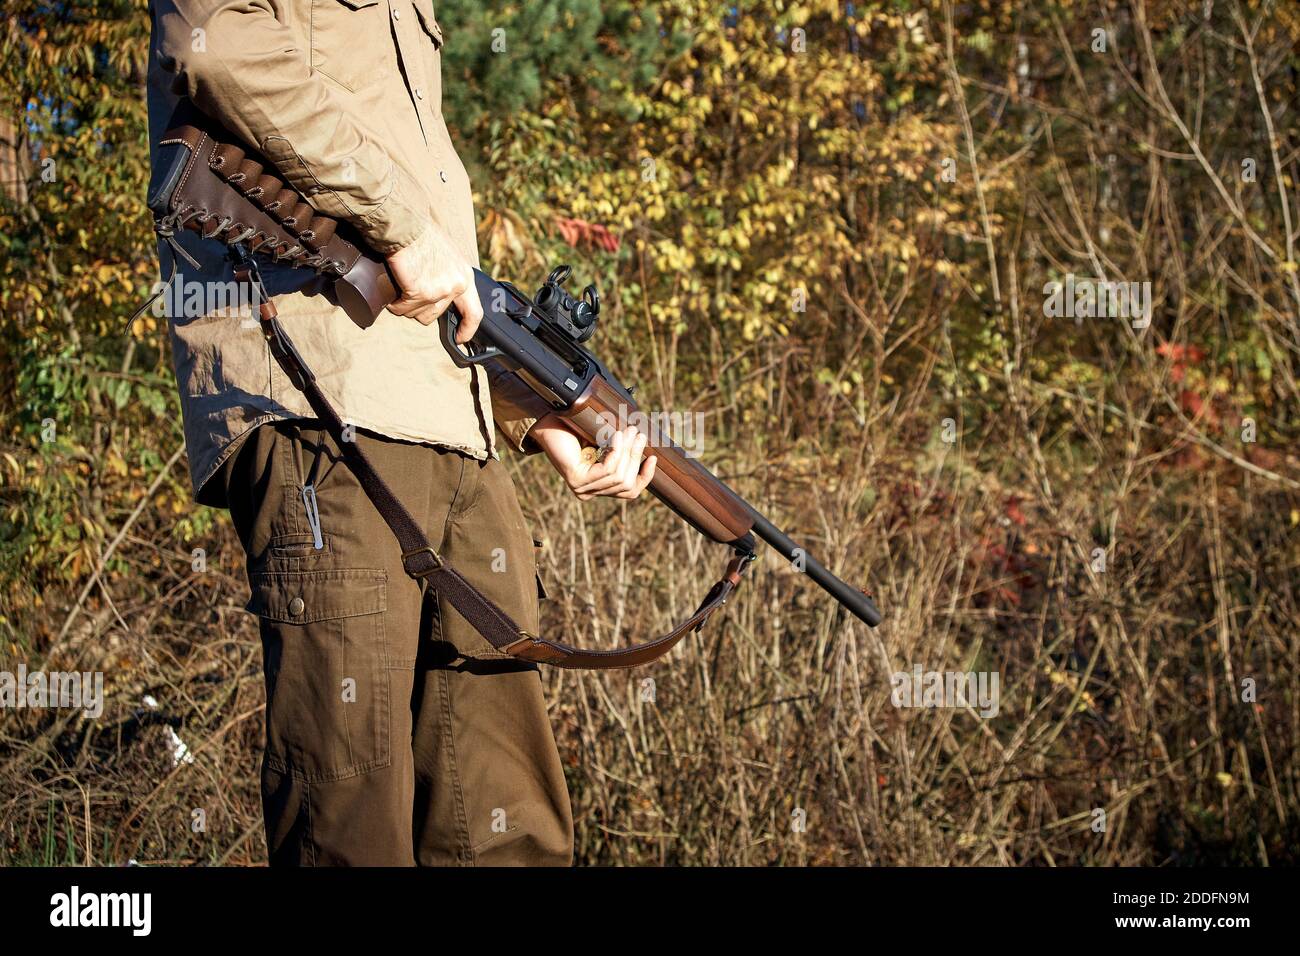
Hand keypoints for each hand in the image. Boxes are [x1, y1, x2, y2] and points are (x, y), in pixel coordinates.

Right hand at [385, 223, 482, 343]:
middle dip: (420, 309)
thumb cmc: (421, 236)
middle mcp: (456, 285)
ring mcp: (439, 291)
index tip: (461, 338)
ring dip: (407, 306)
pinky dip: (395, 304)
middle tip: (409, 297)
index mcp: (465, 277)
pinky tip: (392, 294)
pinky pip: (404, 309)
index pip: (474, 312)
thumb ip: (449, 275)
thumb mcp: (448, 256)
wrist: (405, 226)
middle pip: (436, 315)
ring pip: (419, 314)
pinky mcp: (420, 292)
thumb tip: (443, 293)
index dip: (467, 329)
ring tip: (401, 288)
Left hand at [530, 415, 657, 499]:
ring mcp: (582, 489)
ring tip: (629, 430)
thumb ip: (624, 450)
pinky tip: (616, 436)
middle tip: (639, 434)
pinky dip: (616, 452)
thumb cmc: (578, 430)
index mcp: (598, 487)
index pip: (629, 492)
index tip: (653, 458)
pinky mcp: (576, 480)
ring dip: (627, 451)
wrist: (550, 422)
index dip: (645, 477)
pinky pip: (607, 470)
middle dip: (635, 457)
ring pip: (618, 476)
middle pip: (626, 483)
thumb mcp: (607, 443)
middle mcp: (589, 492)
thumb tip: (647, 446)